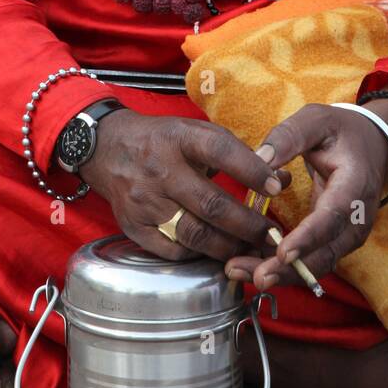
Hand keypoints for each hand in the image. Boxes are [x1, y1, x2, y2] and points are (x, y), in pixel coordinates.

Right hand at [79, 109, 290, 262]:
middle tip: (271, 236)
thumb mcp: (195, 132)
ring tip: (250, 249)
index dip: (251, 170)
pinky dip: (199, 254)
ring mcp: (145, 201)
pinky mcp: (134, 226)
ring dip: (229, 246)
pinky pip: (174, 250)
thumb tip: (280, 180)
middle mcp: (160, 170)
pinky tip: (216, 251)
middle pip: (212, 204)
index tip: (276, 186)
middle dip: (248, 224)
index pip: (220, 151)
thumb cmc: (162, 140)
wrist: (107, 147)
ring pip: (195, 234)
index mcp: (179, 138)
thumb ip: (236, 155)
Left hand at [224, 103, 387, 290]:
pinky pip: (312, 261)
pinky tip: (253, 269)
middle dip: (290, 269)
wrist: (371, 145)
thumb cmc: (340, 131)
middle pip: (326, 252)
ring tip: (243, 274)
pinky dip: (285, 269)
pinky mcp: (336, 241)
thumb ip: (288, 136)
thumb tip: (259, 158)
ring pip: (318, 264)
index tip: (283, 253)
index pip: (333, 215)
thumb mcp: (316, 120)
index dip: (309, 237)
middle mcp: (357, 217)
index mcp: (355, 183)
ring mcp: (349, 233)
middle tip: (255, 277)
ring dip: (283, 275)